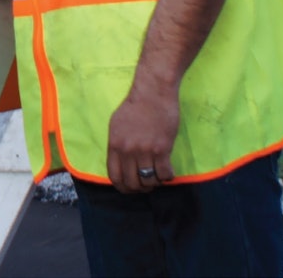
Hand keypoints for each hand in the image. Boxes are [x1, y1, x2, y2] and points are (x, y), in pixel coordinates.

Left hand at [106, 75, 179, 193]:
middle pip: (132, 182)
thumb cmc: (135, 107)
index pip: (114, 176)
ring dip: (154, 184)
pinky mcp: (162, 149)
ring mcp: (145, 150)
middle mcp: (128, 151)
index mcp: (115, 145)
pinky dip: (167, 177)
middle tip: (147, 186)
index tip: (130, 189)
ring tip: (157, 178)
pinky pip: (164, 174)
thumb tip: (119, 163)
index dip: (122, 187)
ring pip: (149, 181)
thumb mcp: (116, 125)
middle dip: (140, 189)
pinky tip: (168, 172)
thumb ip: (117, 145)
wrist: (153, 93)